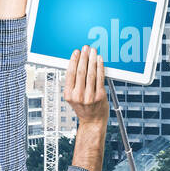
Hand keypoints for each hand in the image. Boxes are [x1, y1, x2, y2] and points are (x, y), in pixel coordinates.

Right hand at [65, 46, 107, 170]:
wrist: (93, 122)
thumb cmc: (83, 108)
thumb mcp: (73, 97)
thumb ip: (73, 83)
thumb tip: (77, 63)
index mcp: (69, 95)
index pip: (70, 73)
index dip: (74, 60)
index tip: (76, 52)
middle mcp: (78, 96)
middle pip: (81, 71)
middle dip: (84, 57)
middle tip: (86, 48)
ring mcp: (90, 97)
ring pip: (91, 73)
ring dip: (92, 60)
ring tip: (93, 52)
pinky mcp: (100, 97)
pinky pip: (100, 78)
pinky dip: (100, 67)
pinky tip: (100, 61)